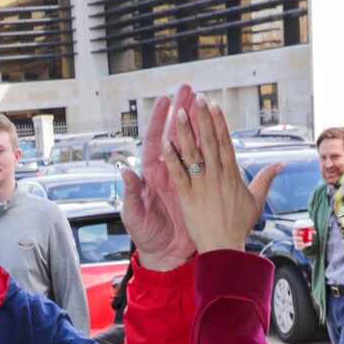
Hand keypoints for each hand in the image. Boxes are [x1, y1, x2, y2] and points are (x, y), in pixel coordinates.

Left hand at [118, 87, 196, 268]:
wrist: (165, 255)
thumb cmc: (146, 236)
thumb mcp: (134, 216)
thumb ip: (131, 195)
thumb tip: (126, 173)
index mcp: (151, 174)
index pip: (155, 140)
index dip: (159, 119)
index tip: (165, 99)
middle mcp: (167, 172)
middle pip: (174, 135)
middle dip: (181, 111)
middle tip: (189, 89)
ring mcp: (183, 178)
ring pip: (192, 143)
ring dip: (197, 122)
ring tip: (204, 101)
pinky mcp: (196, 188)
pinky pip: (204, 163)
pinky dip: (209, 147)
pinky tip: (217, 131)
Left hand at [161, 99, 280, 253]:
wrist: (224, 248)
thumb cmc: (239, 227)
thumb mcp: (256, 201)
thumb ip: (266, 179)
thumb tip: (281, 164)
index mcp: (232, 174)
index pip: (225, 142)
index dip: (220, 123)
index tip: (215, 106)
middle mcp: (217, 175)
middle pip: (210, 141)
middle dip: (203, 118)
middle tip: (197, 97)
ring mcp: (201, 184)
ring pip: (193, 152)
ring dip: (186, 131)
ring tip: (181, 112)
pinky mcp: (187, 196)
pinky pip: (178, 173)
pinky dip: (172, 158)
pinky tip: (166, 143)